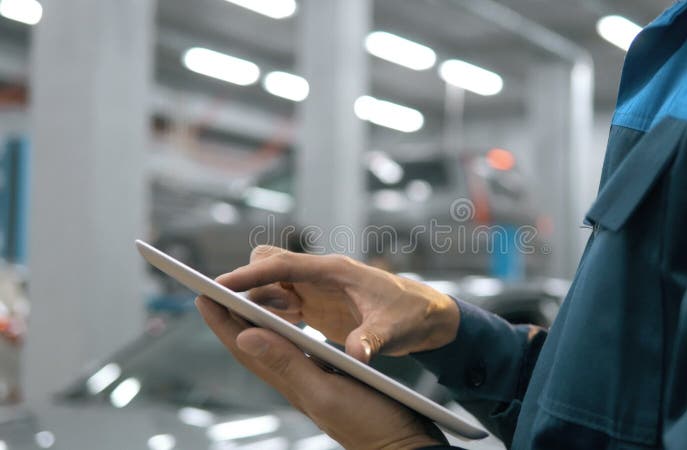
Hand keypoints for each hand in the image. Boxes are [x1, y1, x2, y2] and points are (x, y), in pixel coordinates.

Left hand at [195, 296, 445, 449]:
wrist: (401, 446)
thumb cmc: (370, 425)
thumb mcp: (327, 392)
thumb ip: (288, 364)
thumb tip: (244, 336)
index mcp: (291, 381)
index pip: (246, 345)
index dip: (223, 321)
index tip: (202, 295)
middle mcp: (296, 381)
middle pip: (255, 344)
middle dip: (233, 317)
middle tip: (214, 290)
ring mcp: (313, 382)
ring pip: (275, 347)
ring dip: (257, 322)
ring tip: (246, 301)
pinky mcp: (331, 382)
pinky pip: (298, 352)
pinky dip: (287, 333)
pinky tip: (294, 327)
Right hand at [215, 246, 459, 362]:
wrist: (428, 315)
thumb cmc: (413, 314)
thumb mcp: (394, 330)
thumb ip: (373, 340)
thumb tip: (356, 355)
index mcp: (335, 271)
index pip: (282, 265)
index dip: (249, 275)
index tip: (220, 286)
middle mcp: (321, 275)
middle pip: (269, 266)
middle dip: (249, 284)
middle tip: (245, 310)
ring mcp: (318, 288)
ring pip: (271, 284)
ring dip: (259, 302)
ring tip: (261, 323)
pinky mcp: (318, 304)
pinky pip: (281, 301)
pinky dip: (270, 313)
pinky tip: (274, 332)